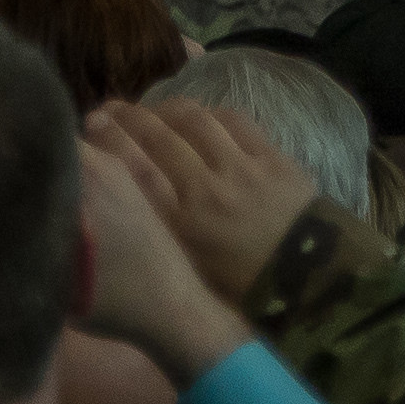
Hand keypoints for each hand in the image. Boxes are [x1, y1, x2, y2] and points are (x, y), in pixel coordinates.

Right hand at [96, 93, 320, 314]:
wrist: (314, 287)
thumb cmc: (246, 295)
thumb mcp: (190, 277)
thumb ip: (159, 243)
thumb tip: (127, 219)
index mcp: (179, 227)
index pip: (132, 168)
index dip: (107, 142)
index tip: (89, 126)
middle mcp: (202, 190)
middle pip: (156, 138)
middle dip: (127, 117)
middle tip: (110, 109)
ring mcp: (240, 169)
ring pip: (194, 121)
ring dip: (167, 108)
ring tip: (154, 108)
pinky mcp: (273, 159)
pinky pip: (236, 121)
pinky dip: (211, 113)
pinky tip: (201, 114)